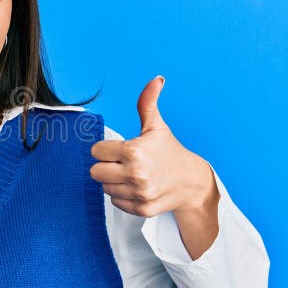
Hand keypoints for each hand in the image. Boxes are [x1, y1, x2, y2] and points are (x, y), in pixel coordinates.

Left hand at [89, 75, 216, 217]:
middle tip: (123, 163)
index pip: (96, 151)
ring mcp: (139, 193)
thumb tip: (156, 79)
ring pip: (105, 187)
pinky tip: (137, 187)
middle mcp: (136, 173)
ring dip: (114, 181)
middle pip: (95, 172)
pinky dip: (123, 196)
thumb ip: (148, 103)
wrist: (193, 182)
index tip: (119, 149)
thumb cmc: (170, 151)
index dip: (105, 149)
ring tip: (132, 175)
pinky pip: (115, 202)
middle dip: (106, 166)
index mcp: (134, 151)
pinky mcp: (141, 209)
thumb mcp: (157, 127)